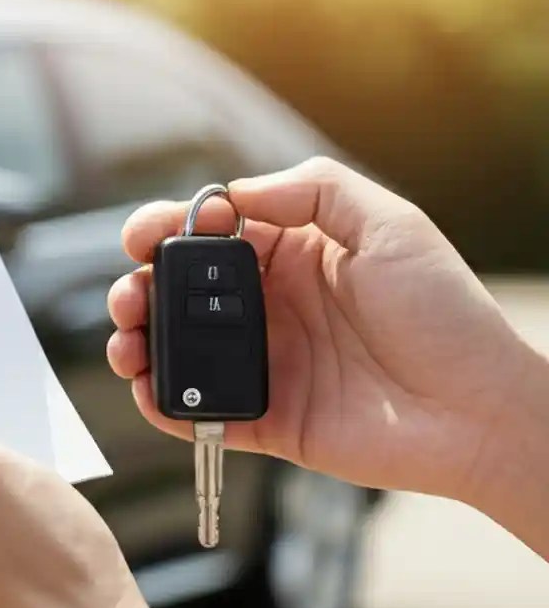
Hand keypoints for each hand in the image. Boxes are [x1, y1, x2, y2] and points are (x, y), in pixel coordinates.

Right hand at [109, 157, 548, 554]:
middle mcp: (271, 308)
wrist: (478, 412)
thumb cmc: (446, 314)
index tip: (142, 235)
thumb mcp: (391, 224)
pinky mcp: (264, 419)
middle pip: (178, 293)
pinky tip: (150, 390)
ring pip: (177, 352)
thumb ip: (315, 188)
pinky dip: (163, 405)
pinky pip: (198, 413)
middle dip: (138, 289)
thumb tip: (233, 194)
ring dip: (137, 343)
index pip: (210, 235)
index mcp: (293, 256)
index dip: (166, 230)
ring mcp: (264, 365)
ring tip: (127, 343)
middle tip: (129, 296)